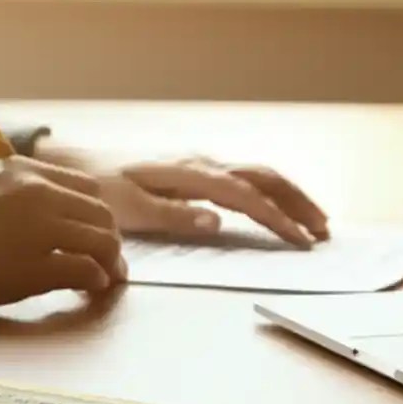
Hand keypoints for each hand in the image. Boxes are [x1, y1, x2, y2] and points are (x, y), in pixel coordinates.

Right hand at [0, 156, 126, 316]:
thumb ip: (9, 198)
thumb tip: (33, 221)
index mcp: (21, 170)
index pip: (85, 189)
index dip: (94, 216)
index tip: (92, 236)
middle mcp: (37, 193)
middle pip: (101, 216)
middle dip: (109, 242)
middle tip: (108, 267)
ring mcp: (39, 229)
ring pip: (103, 243)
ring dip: (110, 265)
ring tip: (103, 283)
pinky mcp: (34, 267)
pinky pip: (87, 273)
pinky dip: (96, 284)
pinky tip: (87, 294)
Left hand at [36, 142, 328, 246]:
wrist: (77, 162)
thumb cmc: (100, 188)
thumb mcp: (129, 208)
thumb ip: (173, 215)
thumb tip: (218, 221)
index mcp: (191, 172)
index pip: (247, 195)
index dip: (278, 218)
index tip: (301, 241)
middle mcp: (204, 163)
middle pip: (266, 177)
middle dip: (299, 202)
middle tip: (325, 232)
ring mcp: (204, 164)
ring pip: (261, 175)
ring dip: (292, 196)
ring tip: (317, 222)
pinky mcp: (200, 170)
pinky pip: (248, 177)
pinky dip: (274, 192)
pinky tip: (283, 207)